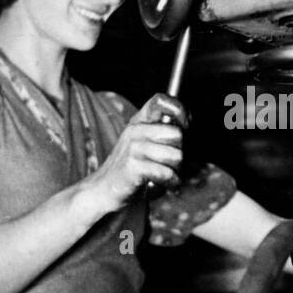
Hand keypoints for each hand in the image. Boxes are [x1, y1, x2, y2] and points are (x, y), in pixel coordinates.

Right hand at [86, 93, 186, 212]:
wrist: (105, 191)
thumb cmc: (132, 170)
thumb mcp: (146, 145)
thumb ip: (164, 132)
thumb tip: (188, 125)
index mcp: (139, 121)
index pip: (160, 101)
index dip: (178, 110)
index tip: (185, 125)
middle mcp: (135, 130)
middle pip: (176, 134)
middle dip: (180, 153)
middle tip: (170, 163)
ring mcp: (133, 147)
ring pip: (175, 155)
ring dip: (175, 170)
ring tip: (165, 175)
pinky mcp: (132, 166)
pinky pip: (166, 172)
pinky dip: (170, 182)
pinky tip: (164, 184)